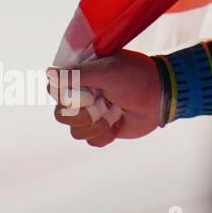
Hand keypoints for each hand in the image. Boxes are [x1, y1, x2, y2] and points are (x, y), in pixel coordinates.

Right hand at [45, 51, 163, 147]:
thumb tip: (48, 73)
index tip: (86, 91)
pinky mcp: (102, 129)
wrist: (163, 96)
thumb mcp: (109, 72)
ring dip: (99, 124)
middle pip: (61, 115)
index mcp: (81, 77)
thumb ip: (79, 75)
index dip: (66, 96)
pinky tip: (119, 122)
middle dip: (84, 113)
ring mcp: (92, 114)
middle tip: (103, 102)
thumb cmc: (138, 78)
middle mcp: (82, 96)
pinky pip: (91, 140)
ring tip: (116, 112)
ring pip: (75, 131)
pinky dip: (107, 134)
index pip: (54, 90)